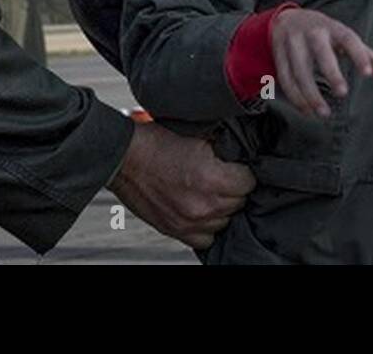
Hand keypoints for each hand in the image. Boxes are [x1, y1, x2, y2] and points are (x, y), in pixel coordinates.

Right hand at [106, 122, 254, 250]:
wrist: (122, 156)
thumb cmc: (155, 142)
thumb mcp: (198, 134)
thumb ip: (223, 147)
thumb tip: (241, 151)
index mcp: (212, 178)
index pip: (250, 182)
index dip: (242, 170)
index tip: (235, 166)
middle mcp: (204, 205)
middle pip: (239, 202)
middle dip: (232, 188)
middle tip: (220, 175)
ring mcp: (190, 222)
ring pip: (224, 220)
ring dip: (220, 206)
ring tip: (207, 190)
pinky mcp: (176, 230)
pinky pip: (206, 238)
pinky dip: (205, 225)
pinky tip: (199, 208)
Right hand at [271, 8, 372, 117]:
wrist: (286, 19)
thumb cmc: (324, 32)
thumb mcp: (343, 36)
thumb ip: (364, 53)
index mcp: (333, 28)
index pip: (349, 39)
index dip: (359, 55)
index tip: (368, 74)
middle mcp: (312, 33)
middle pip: (321, 53)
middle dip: (331, 73)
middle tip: (343, 94)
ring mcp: (293, 43)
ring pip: (299, 70)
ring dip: (311, 94)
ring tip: (325, 113)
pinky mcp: (279, 55)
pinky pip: (285, 78)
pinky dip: (295, 96)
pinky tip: (307, 110)